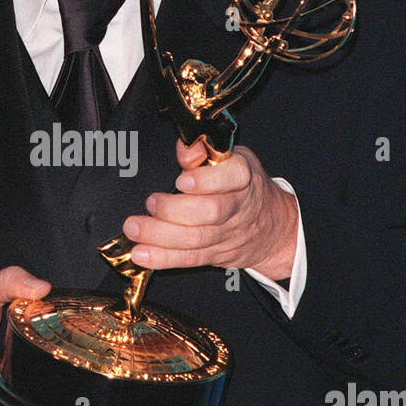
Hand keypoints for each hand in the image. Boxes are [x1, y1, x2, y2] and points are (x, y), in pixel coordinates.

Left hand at [121, 138, 298, 281]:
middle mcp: (238, 206)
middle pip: (211, 211)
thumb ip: (203, 152)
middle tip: (151, 203)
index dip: (207, 180)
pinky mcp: (215, 254)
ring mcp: (227, 234)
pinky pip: (189, 259)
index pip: (233, 176)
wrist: (271, 224)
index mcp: (242, 176)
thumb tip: (184, 146)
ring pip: (196, 238)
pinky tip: (141, 254)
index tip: (183, 180)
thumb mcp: (230, 159)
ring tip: (135, 228)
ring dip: (161, 236)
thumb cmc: (242, 185)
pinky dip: (163, 258)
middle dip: (175, 210)